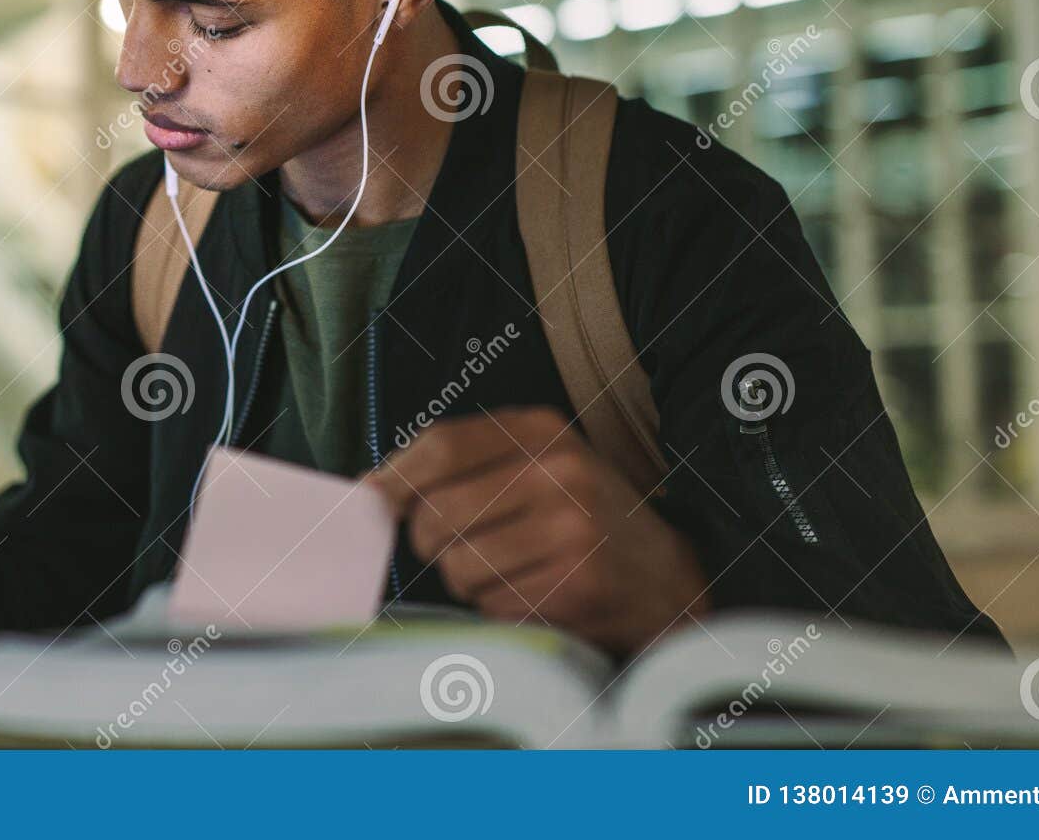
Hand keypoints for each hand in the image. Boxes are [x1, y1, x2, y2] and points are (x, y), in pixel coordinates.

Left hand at [364, 405, 709, 653]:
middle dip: (429, 543)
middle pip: (436, 514)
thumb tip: (371, 490)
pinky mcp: (579, 585)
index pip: (440, 446)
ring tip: (509, 571)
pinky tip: (536, 595)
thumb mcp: (534, 464)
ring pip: (459, 567)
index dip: (394, 480)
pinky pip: (493, 606)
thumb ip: (460, 465)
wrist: (667, 577)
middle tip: (456, 548)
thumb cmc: (580, 518)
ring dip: (468, 582)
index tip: (374, 503)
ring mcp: (573, 529)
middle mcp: (559, 471)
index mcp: (541, 429)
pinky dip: (501, 610)